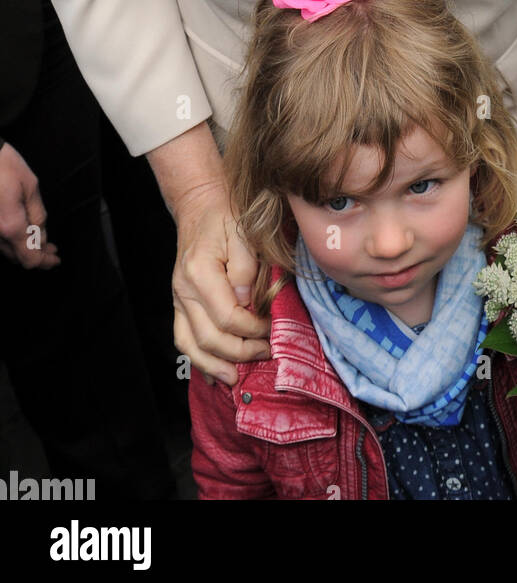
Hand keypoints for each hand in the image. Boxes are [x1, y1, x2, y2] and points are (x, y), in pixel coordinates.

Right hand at [0, 142, 59, 269]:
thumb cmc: (3, 166)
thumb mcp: (30, 187)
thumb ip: (38, 215)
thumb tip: (42, 236)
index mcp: (10, 226)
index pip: (30, 257)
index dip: (45, 262)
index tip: (55, 260)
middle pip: (17, 257)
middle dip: (37, 255)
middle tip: (52, 250)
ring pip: (7, 250)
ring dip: (24, 248)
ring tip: (41, 241)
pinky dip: (12, 241)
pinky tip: (23, 233)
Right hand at [172, 183, 270, 385]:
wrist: (200, 204)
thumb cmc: (225, 215)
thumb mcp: (243, 233)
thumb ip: (246, 269)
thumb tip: (248, 303)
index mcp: (200, 273)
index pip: (227, 316)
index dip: (252, 330)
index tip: (273, 330)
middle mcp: (183, 290)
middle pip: (208, 337)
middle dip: (239, 352)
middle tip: (266, 354)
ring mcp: (178, 299)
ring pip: (190, 344)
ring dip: (213, 366)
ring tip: (235, 379)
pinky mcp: (179, 303)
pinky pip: (183, 338)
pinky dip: (197, 359)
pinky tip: (212, 373)